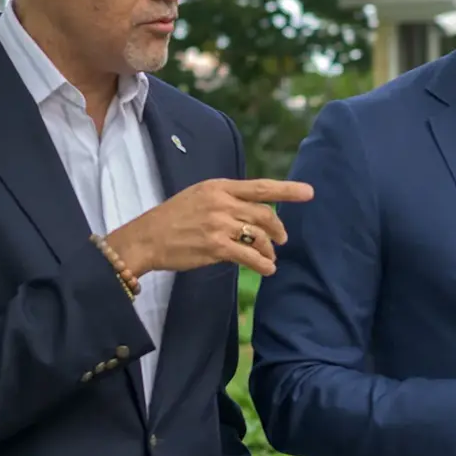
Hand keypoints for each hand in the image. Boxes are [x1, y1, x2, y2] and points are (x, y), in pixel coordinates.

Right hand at [106, 178, 313, 277]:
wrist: (146, 238)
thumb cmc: (173, 218)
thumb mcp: (200, 197)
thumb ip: (227, 200)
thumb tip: (254, 215)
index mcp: (219, 186)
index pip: (260, 187)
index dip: (287, 190)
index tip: (309, 192)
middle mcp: (222, 202)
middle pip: (265, 214)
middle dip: (278, 228)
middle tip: (282, 239)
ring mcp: (220, 224)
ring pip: (260, 236)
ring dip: (270, 249)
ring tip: (269, 258)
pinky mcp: (216, 247)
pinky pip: (250, 256)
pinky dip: (263, 264)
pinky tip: (268, 269)